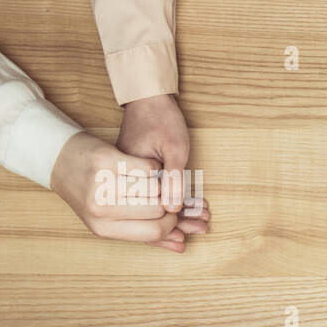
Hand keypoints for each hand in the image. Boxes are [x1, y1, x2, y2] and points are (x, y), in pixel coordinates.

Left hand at [49, 131, 209, 251]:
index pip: (153, 231)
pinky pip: (148, 168)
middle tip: (162, 195)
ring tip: (149, 182)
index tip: (171, 213)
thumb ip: (145, 233)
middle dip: (166, 202)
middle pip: (158, 210)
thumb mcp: (111, 219)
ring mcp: (102, 183)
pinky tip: (143, 167)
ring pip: (156, 188)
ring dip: (159, 184)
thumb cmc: (89, 192)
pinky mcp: (106, 160)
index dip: (171, 223)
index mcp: (102, 228)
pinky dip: (153, 167)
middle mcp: (100, 208)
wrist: (59, 160)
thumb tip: (181, 246)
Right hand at [117, 94, 210, 250]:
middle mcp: (121, 179)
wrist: (147, 99)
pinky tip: (188, 212)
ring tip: (202, 221)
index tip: (200, 224)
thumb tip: (172, 208)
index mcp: (126, 172)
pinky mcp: (133, 177)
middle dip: (180, 223)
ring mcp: (126, 179)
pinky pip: (148, 198)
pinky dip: (169, 206)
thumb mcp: (175, 147)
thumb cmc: (162, 118)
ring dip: (177, 217)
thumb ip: (174, 177)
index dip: (177, 221)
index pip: (151, 209)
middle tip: (204, 227)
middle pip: (150, 213)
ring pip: (150, 208)